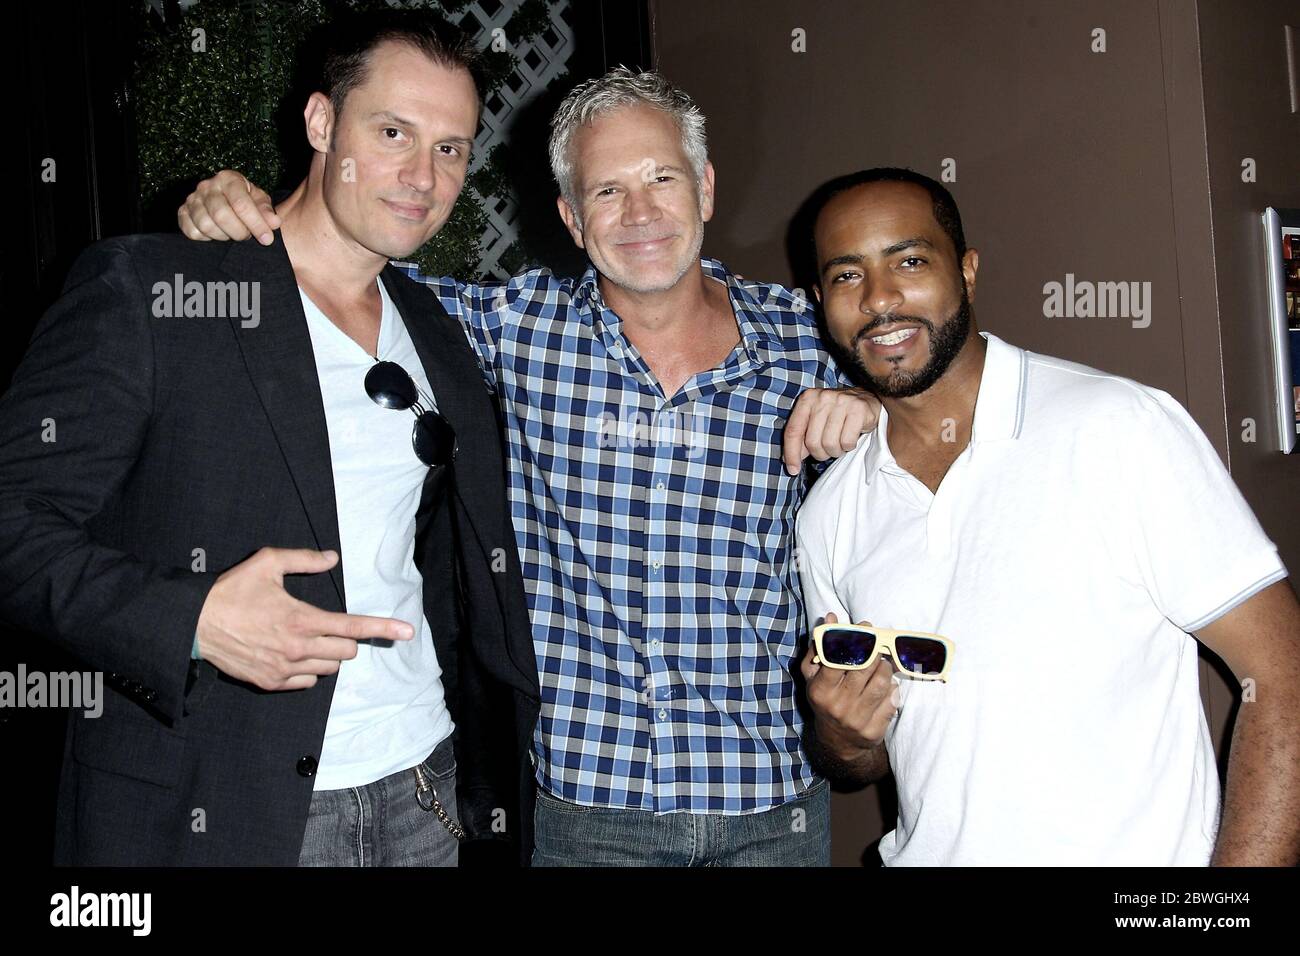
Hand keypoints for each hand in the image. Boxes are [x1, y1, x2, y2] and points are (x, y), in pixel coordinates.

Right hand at [178, 170, 279, 244]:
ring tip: (233, 233)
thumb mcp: (260, 201)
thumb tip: (274, 223)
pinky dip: (206, 238)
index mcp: (229, 179)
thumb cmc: (246, 200)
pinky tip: (217, 234)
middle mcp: (207, 186)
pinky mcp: (182, 212)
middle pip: (221, 215)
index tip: (267, 239)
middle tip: (247, 236)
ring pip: (206, 225)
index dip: (256, 224)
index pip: (241, 204)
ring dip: (223, 236)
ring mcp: (192, 199)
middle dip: (239, 232)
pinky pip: (192, 231)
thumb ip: (267, 211)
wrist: (225, 199)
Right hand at [195, 547, 413, 690]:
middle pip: (346, 653)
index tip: (408, 632)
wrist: (193, 625)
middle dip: (345, 640)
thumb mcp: (267, 562)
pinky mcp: (271, 683)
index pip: (353, 627)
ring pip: (328, 670)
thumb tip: (332, 558)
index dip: (384, 628)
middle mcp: (298, 648)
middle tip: (325, 627)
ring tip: (303, 639)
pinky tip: (290, 655)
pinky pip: (307, 683)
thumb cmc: (231, 590)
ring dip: (326, 656)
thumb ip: (305, 560)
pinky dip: (307, 671)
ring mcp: (285, 669)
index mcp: (302, 618)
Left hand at [783, 387, 880, 475]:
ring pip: (829, 443)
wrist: (869, 400)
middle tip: (828, 449)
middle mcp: (822, 398)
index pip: (792, 431)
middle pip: (812, 441)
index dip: (791, 453)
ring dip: (835, 451)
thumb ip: (802, 438)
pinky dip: (849, 446)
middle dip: (820, 453)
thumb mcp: (817, 421)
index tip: (793, 470)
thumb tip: (790, 461)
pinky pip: (847, 441)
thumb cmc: (839, 414)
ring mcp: (842, 401)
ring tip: (840, 443)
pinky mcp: (858, 409)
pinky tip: (851, 438)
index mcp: (807, 399)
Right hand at [802, 612, 898, 756]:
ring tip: (883, 663)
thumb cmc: (826, 699)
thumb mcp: (813, 675)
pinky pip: (892, 700)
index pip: (838, 659)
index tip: (865, 628)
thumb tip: (830, 618)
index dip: (854, 639)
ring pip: (882, 683)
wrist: (837, 741)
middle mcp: (837, 706)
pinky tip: (886, 684)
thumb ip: (820, 646)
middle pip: (864, 668)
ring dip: (886, 667)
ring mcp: (857, 720)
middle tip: (878, 644)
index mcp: (820, 690)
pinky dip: (892, 687)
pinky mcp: (874, 730)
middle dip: (875, 651)